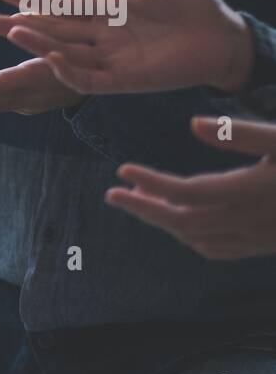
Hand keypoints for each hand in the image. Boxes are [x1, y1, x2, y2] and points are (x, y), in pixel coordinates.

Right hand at [0, 0, 253, 93]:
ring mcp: (109, 59)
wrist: (222, 34)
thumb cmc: (192, 2)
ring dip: (38, 45)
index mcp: (104, 10)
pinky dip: (68, 71)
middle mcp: (99, 36)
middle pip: (52, 31)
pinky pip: (88, 79)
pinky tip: (51, 57)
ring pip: (63, 54)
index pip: (59, 5)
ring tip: (14, 33)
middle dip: (21, 24)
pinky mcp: (123, 80)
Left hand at [107, 116, 275, 259]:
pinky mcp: (263, 247)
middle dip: (142, 208)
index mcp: (249, 191)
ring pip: (195, 238)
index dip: (152, 182)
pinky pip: (215, 250)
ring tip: (142, 199)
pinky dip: (188, 236)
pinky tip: (178, 221)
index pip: (186, 192)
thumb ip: (240, 134)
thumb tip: (193, 123)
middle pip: (181, 221)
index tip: (123, 170)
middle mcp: (248, 220)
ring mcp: (256, 239)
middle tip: (113, 194)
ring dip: (163, 221)